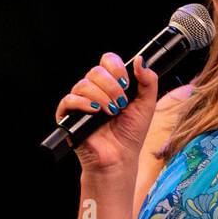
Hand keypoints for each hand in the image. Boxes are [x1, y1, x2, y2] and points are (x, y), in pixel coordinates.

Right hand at [53, 51, 158, 171]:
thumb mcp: (147, 104)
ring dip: (101, 97)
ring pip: (83, 84)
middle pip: (95, 71)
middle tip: (121, 104)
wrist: (119, 157)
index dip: (116, 68)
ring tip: (111, 112)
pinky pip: (69, 99)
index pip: (107, 61)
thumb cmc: (130, 134)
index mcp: (111, 85)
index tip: (126, 84)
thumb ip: (148, 81)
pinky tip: (95, 111)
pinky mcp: (69, 116)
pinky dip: (82, 103)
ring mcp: (80, 102)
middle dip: (112, 87)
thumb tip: (141, 60)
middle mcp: (94, 90)